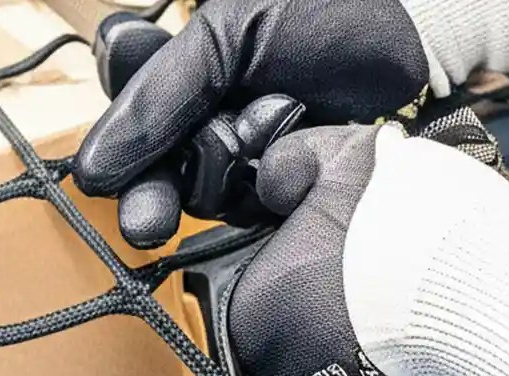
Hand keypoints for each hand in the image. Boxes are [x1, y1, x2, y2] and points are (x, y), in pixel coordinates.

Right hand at [73, 0, 508, 247]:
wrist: (415, 28)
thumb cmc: (328, 9)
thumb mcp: (228, 34)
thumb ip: (158, 97)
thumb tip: (92, 171)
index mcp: (183, 61)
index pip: (128, 117)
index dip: (124, 148)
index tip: (111, 179)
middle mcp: (210, 107)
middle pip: (161, 169)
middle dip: (171, 180)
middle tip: (150, 222)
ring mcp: (251, 147)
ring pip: (209, 191)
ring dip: (240, 159)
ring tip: (284, 109)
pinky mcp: (292, 180)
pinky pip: (258, 206)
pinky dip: (277, 177)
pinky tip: (302, 136)